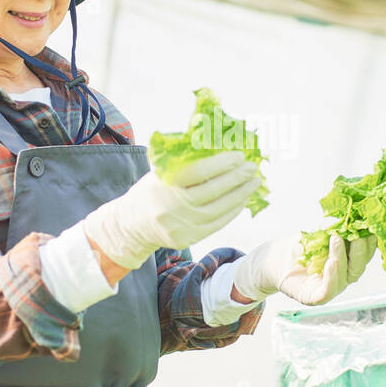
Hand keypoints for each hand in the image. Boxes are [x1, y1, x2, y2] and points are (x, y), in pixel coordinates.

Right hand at [83, 150, 261, 268]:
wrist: (132, 225)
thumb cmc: (152, 191)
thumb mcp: (161, 172)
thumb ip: (185, 162)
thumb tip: (219, 147)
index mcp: (163, 184)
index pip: (198, 171)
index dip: (221, 163)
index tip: (239, 156)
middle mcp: (172, 206)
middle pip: (212, 190)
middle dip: (236, 178)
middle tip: (252, 168)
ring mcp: (181, 225)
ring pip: (219, 208)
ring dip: (240, 194)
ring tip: (253, 182)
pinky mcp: (188, 238)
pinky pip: (217, 223)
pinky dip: (232, 211)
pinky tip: (242, 200)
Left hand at [233, 232, 375, 305]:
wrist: (276, 259)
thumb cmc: (301, 245)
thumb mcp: (321, 233)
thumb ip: (337, 226)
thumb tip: (354, 208)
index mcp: (349, 261)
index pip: (365, 253)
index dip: (369, 241)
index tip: (370, 225)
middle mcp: (344, 276)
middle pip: (359, 266)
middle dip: (361, 250)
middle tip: (359, 234)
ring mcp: (332, 288)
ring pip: (345, 276)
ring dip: (342, 257)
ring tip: (336, 239)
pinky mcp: (317, 297)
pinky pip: (329, 290)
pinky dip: (331, 276)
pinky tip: (331, 262)